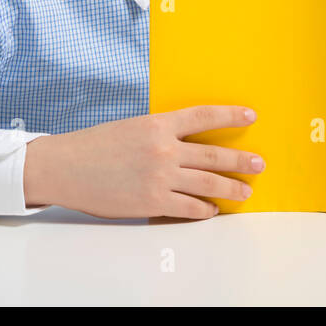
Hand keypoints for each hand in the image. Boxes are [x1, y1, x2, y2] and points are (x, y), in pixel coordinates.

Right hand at [23, 105, 263, 218]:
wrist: (65, 167)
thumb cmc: (95, 146)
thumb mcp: (133, 127)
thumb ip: (162, 132)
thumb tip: (189, 142)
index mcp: (159, 123)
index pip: (205, 116)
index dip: (231, 115)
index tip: (251, 116)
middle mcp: (164, 149)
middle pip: (214, 153)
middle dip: (241, 160)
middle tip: (259, 163)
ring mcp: (160, 177)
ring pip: (208, 183)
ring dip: (231, 188)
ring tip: (245, 191)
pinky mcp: (152, 202)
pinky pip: (189, 208)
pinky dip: (204, 210)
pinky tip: (211, 210)